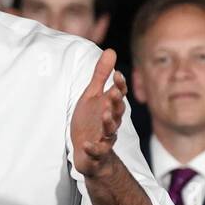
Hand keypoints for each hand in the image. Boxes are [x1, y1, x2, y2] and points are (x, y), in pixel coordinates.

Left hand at [71, 49, 126, 177]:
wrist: (88, 153)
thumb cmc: (91, 121)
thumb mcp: (92, 96)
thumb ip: (101, 75)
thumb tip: (111, 50)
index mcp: (110, 107)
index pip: (118, 95)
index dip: (119, 85)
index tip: (117, 74)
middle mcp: (111, 122)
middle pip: (117, 112)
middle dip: (116, 103)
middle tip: (115, 93)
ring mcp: (104, 139)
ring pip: (110, 131)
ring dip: (109, 123)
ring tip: (105, 114)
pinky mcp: (96, 153)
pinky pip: (96, 151)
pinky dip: (92, 149)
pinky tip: (86, 144)